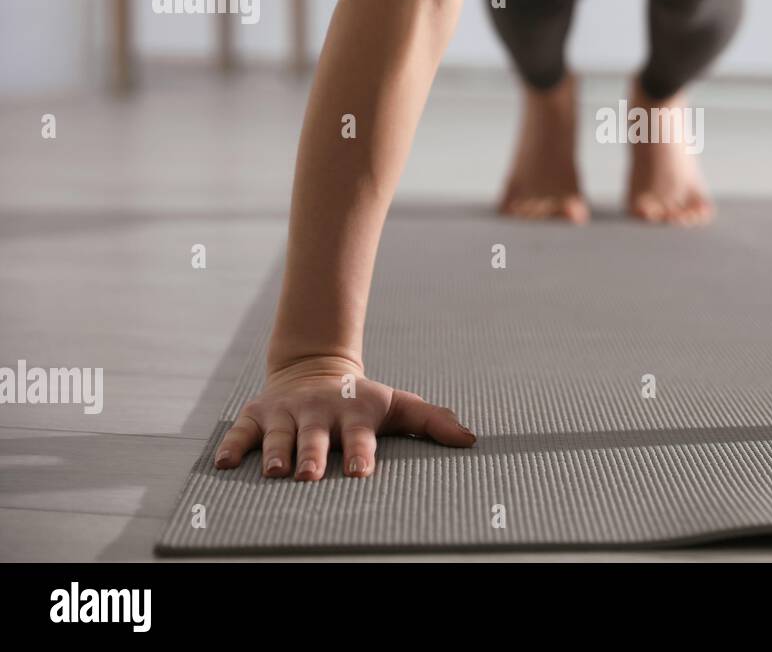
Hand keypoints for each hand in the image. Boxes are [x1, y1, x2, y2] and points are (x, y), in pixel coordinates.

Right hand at [213, 356, 475, 480]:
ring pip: (278, 437)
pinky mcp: (255, 416)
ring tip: (274, 473)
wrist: (315, 371)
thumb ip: (433, 421)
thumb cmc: (361, 401)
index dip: (361, 453)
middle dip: (314, 457)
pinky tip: (224, 464)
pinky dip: (231, 446)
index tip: (362, 472)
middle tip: (313, 477)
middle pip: (315, 439)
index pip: (359, 437)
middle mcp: (317, 414)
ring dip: (275, 454)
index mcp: (352, 414)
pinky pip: (240, 432)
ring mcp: (284, 415)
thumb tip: (471, 439)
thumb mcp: (397, 405)